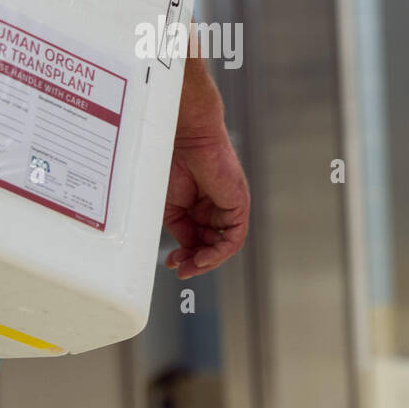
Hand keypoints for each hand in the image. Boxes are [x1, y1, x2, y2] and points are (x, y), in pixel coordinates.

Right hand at [163, 59, 249, 279]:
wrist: (183, 137)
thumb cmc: (171, 162)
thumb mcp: (170, 206)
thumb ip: (180, 230)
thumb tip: (184, 252)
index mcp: (197, 206)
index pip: (197, 240)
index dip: (186, 256)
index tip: (171, 264)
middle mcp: (215, 207)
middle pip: (210, 246)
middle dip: (195, 262)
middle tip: (180, 270)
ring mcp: (228, 207)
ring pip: (223, 245)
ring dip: (207, 261)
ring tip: (190, 267)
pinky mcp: (239, 204)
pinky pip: (234, 237)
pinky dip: (220, 252)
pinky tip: (203, 257)